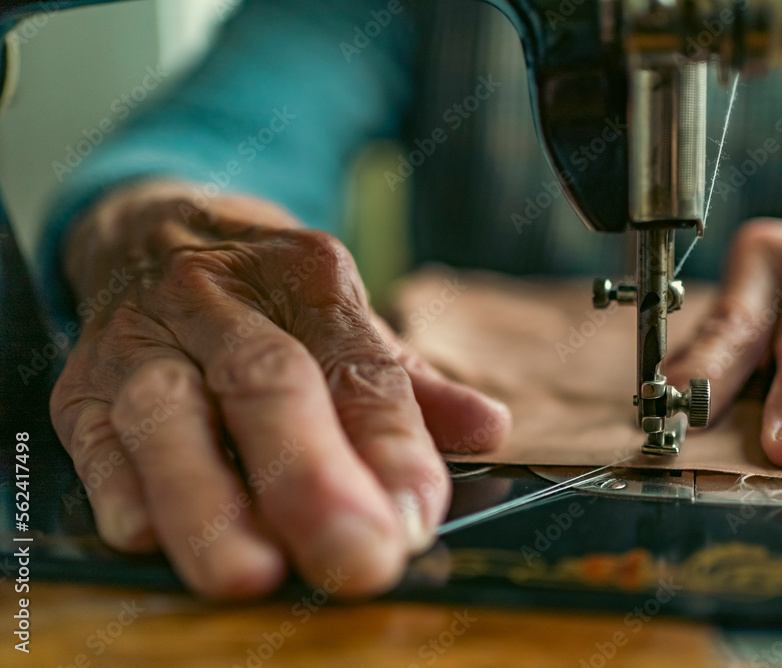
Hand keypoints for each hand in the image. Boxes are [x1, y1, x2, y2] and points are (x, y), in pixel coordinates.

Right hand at [51, 182, 510, 597]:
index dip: (392, 445)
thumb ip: (412, 386)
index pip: (360, 366)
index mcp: (310, 278)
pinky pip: (97, 438)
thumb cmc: (269, 295)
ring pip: (168, 414)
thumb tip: (488, 430)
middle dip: (312, 477)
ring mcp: (146, 337)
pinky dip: (121, 489)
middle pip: (267, 381)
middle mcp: (223, 298)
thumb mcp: (346, 321)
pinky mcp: (81, 383)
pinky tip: (147, 536)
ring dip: (209, 499)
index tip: (417, 516)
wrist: (155, 232)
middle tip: (358, 557)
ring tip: (251, 572)